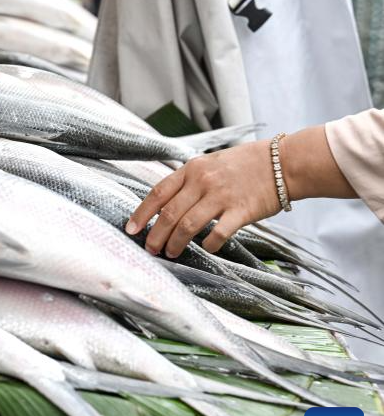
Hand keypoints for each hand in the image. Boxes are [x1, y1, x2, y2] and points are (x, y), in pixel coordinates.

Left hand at [126, 141, 278, 256]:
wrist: (283, 162)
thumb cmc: (245, 164)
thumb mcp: (210, 163)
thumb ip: (188, 180)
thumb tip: (165, 202)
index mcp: (192, 169)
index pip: (158, 193)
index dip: (142, 213)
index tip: (131, 229)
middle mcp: (203, 181)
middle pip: (169, 214)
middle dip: (156, 235)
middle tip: (150, 249)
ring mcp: (222, 196)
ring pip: (188, 225)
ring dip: (176, 243)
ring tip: (171, 253)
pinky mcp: (241, 211)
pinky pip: (219, 233)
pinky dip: (209, 245)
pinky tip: (207, 249)